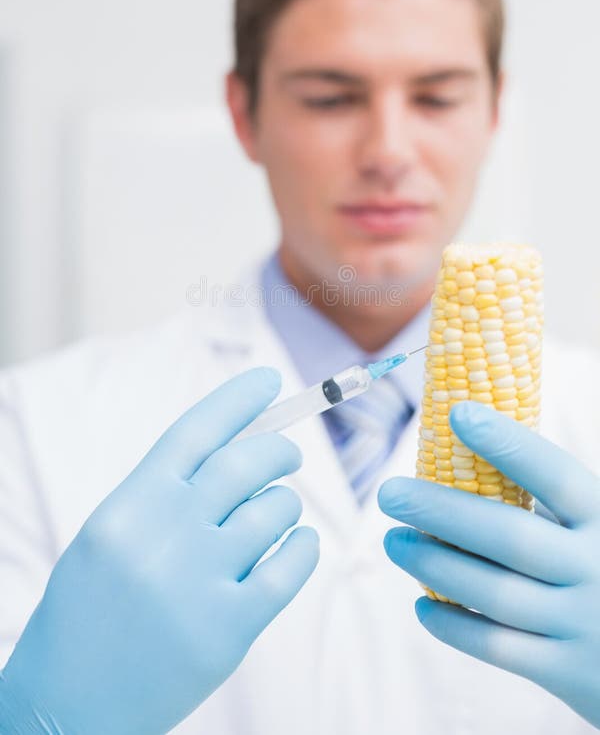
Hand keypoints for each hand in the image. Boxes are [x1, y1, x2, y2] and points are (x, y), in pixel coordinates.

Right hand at [0, 367, 318, 734]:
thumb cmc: (88, 611)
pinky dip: (303, 547)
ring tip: (277, 515)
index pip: (195, 431)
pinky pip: (291, 567)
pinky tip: (298, 545)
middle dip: (279, 450)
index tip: (270, 380)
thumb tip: (238, 446)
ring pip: (276, 511)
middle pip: (247, 464)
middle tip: (290, 455)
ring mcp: (199, 583)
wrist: (67, 707)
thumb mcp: (110, 534)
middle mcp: (165, 536)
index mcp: (130, 505)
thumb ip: (166, 492)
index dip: (237, 399)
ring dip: (286, 504)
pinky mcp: (229, 631)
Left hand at [378, 400, 599, 729]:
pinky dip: (452, 624)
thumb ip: (553, 503)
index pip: (555, 474)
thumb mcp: (597, 527)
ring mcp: (585, 623)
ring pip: (493, 592)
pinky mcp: (568, 672)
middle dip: (440, 512)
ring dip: (432, 566)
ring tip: (395, 542)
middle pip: (509, 535)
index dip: (508, 443)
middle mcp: (599, 568)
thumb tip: (468, 453)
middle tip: (390, 494)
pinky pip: (497, 645)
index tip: (458, 415)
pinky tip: (424, 605)